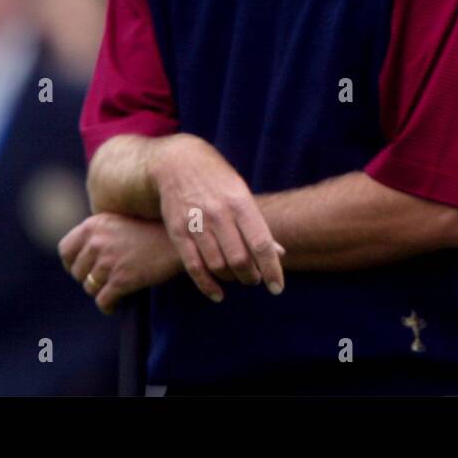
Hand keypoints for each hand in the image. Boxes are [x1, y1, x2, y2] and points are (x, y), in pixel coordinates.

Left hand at [59, 213, 183, 314]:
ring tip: (114, 290)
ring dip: (101, 291)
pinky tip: (115, 305)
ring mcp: (109, 261)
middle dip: (89, 278)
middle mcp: (97, 242)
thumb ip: (99, 233)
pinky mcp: (121, 280)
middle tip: (105, 280)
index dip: (72, 262)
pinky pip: (103, 301)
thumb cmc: (154, 231)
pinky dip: (108, 306)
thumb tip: (82, 254)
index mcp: (94, 225)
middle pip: (77, 272)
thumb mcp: (121, 222)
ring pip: (90, 288)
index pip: (65, 249)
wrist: (182, 239)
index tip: (83, 268)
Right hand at [148, 134, 285, 299]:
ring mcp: (196, 223)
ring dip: (231, 278)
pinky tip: (217, 294)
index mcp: (241, 203)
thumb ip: (258, 225)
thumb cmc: (219, 183)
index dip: (272, 269)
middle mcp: (219, 213)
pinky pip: (194, 267)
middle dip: (251, 276)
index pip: (261, 243)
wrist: (177, 164)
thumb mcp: (242, 195)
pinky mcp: (178, 232)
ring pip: (217, 265)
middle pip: (239, 259)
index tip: (278, 288)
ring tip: (238, 278)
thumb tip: (279, 254)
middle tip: (255, 280)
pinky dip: (207, 285)